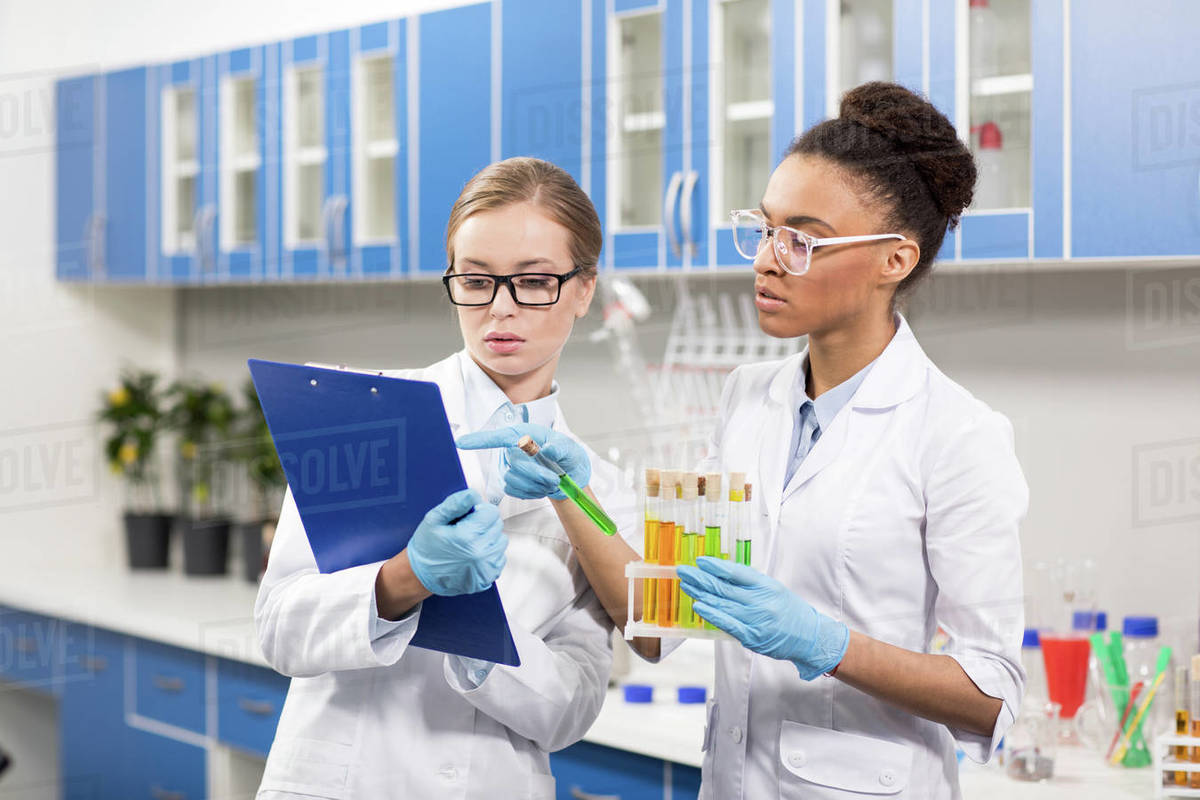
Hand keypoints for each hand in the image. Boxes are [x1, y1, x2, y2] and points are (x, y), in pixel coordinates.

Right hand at [405, 489, 507, 595]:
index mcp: (467, 537)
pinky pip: (500, 558)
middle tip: (465, 530)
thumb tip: (473, 495)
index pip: (491, 512)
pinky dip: (489, 554)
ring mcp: (486, 568)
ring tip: (469, 543)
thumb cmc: (427, 548)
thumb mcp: (434, 519)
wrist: (421, 575)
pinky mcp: (488, 578)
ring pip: (501, 541)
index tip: (467, 517)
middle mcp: (480, 554)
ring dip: (489, 538)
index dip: (479, 510)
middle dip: (484, 523)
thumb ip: (455, 504)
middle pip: (497, 525)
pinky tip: (473, 555)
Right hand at [456, 423, 590, 500]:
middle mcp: (512, 449)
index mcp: (524, 434)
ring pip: (514, 480)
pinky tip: (541, 487)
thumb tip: (549, 450)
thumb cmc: (567, 456)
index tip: (462, 443)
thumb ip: (561, 448)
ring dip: (536, 485)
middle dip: (537, 474)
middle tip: (555, 478)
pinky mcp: (511, 483)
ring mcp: (509, 467)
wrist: (570, 475)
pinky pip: (515, 491)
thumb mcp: (570, 449)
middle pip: (514, 464)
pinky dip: (533, 493)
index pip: (499, 437)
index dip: (480, 440)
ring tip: (551, 481)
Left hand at [678, 557, 848, 679]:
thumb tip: (722, 575)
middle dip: (701, 578)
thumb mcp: (773, 589)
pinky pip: (727, 623)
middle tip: (683, 571)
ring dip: (701, 593)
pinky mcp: (752, 636)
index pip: (737, 572)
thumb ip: (750, 583)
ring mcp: (755, 619)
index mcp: (766, 585)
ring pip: (722, 604)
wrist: (809, 636)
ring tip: (686, 585)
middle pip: (724, 587)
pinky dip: (712, 614)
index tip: (700, 561)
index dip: (717, 566)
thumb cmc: (790, 611)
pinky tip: (699, 606)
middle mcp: (760, 601)